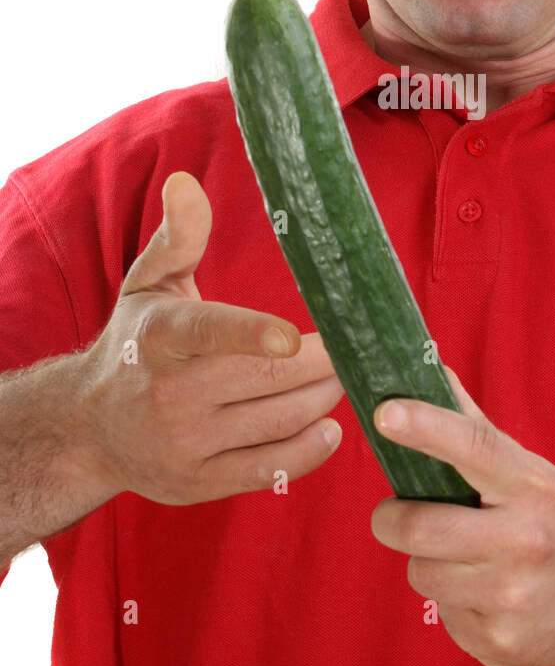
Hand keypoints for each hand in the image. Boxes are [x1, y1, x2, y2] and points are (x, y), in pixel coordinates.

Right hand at [72, 171, 343, 504]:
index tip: (293, 335)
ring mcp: (183, 444)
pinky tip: (328, 425)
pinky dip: (310, 448)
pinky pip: (271, 469)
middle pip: (267, 377)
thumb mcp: (148, 284)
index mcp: (160, 335)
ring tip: (344, 377)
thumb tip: (185, 181)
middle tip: (357, 344)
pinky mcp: (198, 483)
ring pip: (279, 421)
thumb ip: (178, 235)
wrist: (86, 430)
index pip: (209, 331)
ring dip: (324, 398)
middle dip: (324, 361)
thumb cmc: (135, 343)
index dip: (252, 333)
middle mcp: (168, 393)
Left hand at [369, 368, 554, 665]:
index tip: (385, 412)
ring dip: (428, 564)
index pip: (474, 448)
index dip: (425, 428)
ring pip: (421, 573)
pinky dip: (455, 603)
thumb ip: (475, 429)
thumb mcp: (531, 474)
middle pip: (419, 527)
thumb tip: (430, 368)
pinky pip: (442, 613)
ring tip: (462, 559)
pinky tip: (488, 597)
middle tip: (395, 515)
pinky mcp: (500, 643)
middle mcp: (527, 541)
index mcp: (533, 487)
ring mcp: (514, 597)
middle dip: (392, 520)